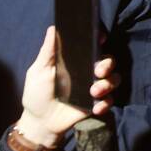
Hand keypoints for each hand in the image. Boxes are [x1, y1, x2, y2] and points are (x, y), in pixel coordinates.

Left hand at [16, 26, 118, 147]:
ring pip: (114, 79)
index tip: (100, 38)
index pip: (92, 46)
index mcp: (75, 61)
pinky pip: (109, 100)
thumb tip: (52, 28)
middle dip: (107, 64)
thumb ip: (47, 52)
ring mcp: (94, 88)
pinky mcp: (96, 104)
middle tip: (98, 71)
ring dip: (107, 84)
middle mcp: (88, 72)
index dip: (99, 40)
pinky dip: (105, 103)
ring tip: (94, 92)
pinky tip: (95, 108)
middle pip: (108, 61)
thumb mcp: (38, 71)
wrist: (40, 121)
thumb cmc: (37, 93)